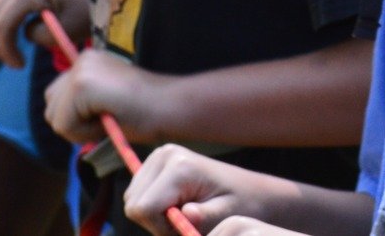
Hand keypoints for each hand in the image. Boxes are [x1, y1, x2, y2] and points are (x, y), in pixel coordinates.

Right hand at [0, 0, 95, 69]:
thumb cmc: (94, 2)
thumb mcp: (66, 29)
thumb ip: (36, 35)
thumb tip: (22, 29)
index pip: (1, 23)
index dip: (4, 50)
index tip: (19, 64)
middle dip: (1, 35)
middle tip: (14, 53)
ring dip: (5, 9)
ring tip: (25, 24)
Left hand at [43, 48, 172, 145]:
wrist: (168, 105)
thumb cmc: (145, 110)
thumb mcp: (105, 100)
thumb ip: (82, 102)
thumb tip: (58, 118)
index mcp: (87, 61)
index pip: (58, 97)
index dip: (77, 117)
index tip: (106, 115)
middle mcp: (80, 60)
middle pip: (50, 106)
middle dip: (72, 124)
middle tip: (104, 122)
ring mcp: (79, 71)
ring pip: (54, 117)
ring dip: (77, 130)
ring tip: (106, 122)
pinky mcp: (81, 86)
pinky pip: (64, 125)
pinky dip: (83, 134)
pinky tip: (107, 123)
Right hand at [124, 147, 292, 235]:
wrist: (252, 192)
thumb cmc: (241, 205)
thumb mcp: (227, 216)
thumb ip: (206, 217)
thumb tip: (187, 213)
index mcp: (179, 166)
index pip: (141, 208)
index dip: (159, 228)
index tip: (184, 229)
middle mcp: (164, 155)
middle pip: (132, 204)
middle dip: (155, 222)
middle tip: (185, 223)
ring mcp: (158, 156)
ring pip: (132, 200)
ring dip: (154, 216)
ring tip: (184, 216)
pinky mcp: (156, 162)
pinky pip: (138, 195)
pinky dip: (153, 207)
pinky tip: (177, 207)